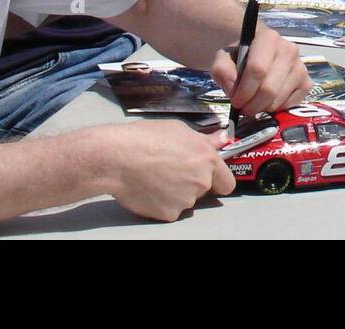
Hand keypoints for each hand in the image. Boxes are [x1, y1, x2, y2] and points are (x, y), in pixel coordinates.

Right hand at [100, 120, 235, 222]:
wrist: (118, 158)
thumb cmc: (146, 138)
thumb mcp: (179, 129)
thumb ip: (204, 140)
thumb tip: (223, 139)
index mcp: (207, 160)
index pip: (227, 182)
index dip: (218, 180)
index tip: (209, 177)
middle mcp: (201, 182)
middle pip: (204, 189)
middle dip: (192, 182)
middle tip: (171, 170)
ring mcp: (185, 200)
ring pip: (186, 200)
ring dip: (176, 192)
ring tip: (155, 176)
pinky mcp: (168, 214)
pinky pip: (169, 210)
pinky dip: (161, 203)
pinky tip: (148, 188)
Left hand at [209, 24, 310, 115]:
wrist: (259, 55)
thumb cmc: (241, 56)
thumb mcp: (224, 58)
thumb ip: (222, 70)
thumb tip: (233, 87)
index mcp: (269, 38)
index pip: (258, 69)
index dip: (244, 90)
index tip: (235, 101)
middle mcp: (290, 50)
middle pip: (269, 88)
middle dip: (252, 104)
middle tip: (243, 108)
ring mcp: (301, 67)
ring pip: (279, 99)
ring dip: (262, 108)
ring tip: (253, 103)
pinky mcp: (307, 83)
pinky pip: (290, 105)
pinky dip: (275, 109)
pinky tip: (267, 101)